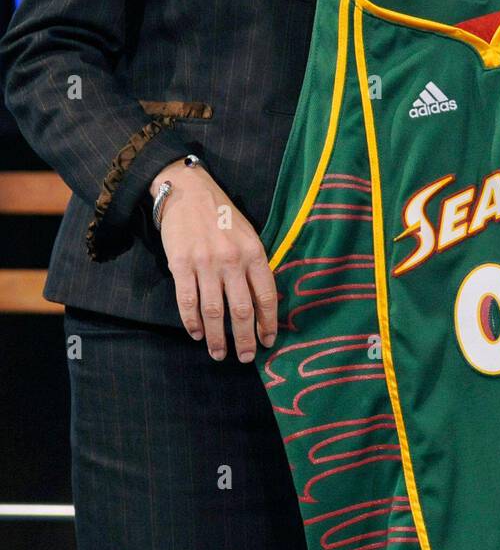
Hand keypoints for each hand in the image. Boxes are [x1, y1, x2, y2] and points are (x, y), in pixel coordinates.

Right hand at [150, 163, 277, 360]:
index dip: (268, 323)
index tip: (268, 341)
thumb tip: (261, 302)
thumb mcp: (249, 235)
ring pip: (214, 311)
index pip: (265, 296)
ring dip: (218, 338)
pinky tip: (197, 334)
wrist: (189, 192)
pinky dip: (192, 323)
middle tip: (246, 357)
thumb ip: (254, 265)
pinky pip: (187, 302)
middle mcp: (232, 260)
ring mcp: (205, 264)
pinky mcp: (180, 265)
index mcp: (253, 252)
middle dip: (245, 339)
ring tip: (220, 354)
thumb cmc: (222, 215)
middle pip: (241, 310)